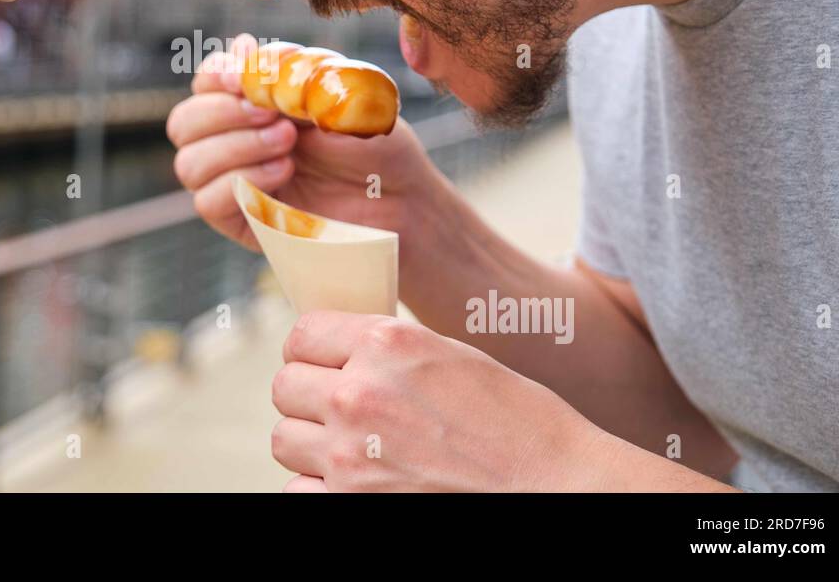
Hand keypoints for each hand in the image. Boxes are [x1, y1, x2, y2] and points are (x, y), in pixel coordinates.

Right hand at [166, 33, 453, 264]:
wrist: (404, 201)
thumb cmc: (375, 143)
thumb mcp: (337, 91)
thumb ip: (287, 70)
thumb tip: (240, 46)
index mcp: (255, 104)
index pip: (204, 83)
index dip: (213, 76)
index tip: (243, 79)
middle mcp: (237, 141)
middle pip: (183, 123)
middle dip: (223, 114)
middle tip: (275, 118)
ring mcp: (236, 184)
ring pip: (189, 163)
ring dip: (235, 148)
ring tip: (288, 146)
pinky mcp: (243, 222)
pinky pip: (206, 202)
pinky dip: (239, 182)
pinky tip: (282, 175)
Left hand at [271, 311, 612, 491]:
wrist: (554, 483)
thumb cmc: (513, 419)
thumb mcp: (446, 354)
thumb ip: (384, 350)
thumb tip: (333, 350)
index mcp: (386, 343)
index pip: (301, 335)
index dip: (311, 351)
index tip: (323, 364)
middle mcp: (359, 393)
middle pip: (285, 386)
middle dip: (309, 396)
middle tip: (342, 409)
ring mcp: (350, 455)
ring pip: (283, 439)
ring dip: (311, 443)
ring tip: (353, 446)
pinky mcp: (350, 504)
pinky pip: (297, 489)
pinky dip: (319, 488)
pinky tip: (355, 481)